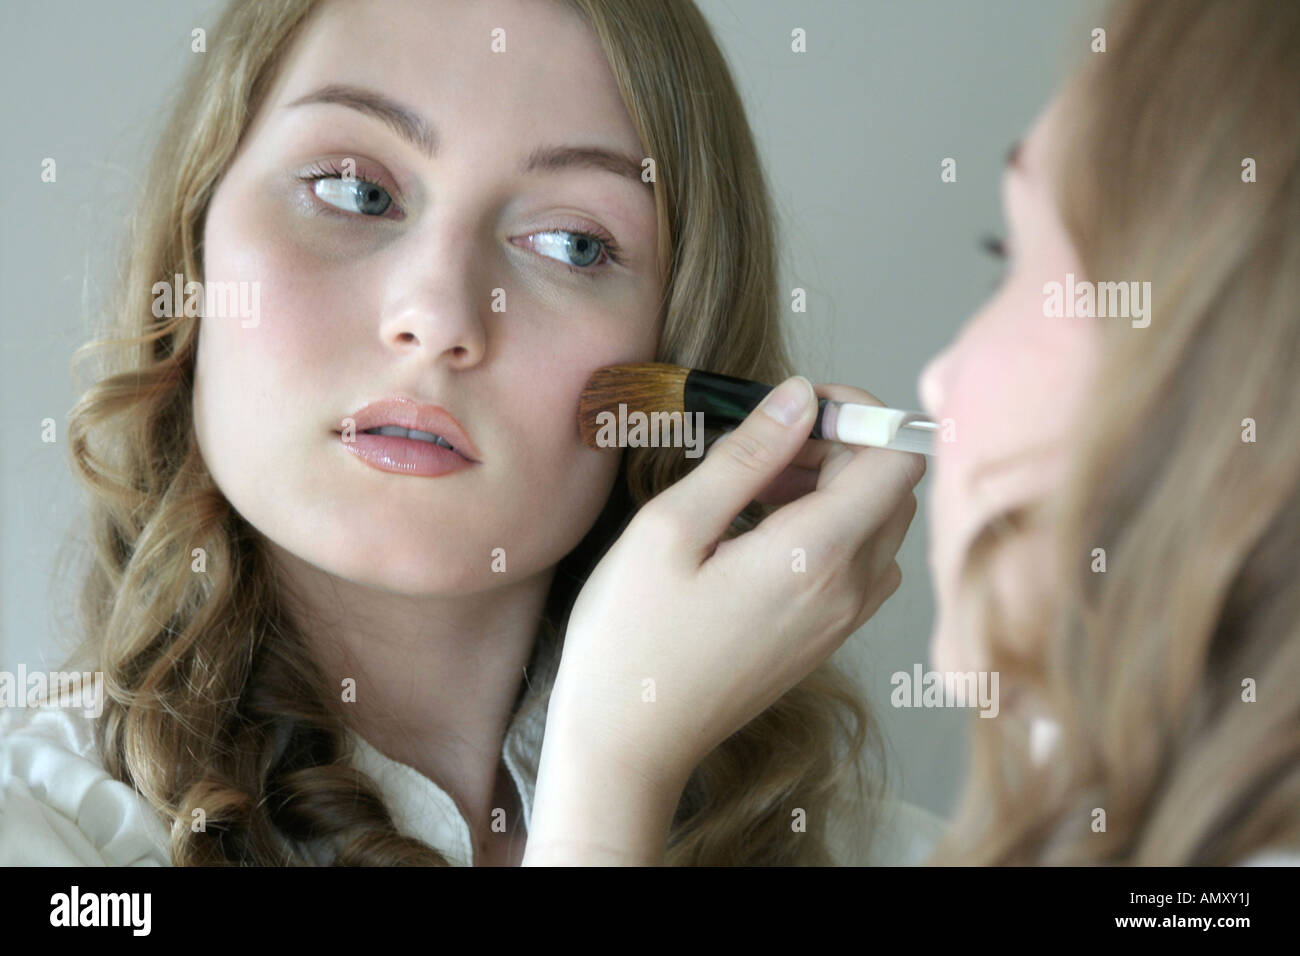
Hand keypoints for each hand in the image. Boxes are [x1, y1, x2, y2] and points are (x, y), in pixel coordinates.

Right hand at [546, 375, 924, 793]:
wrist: (628, 745)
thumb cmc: (630, 638)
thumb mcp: (671, 528)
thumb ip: (745, 457)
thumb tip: (801, 397)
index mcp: (816, 557)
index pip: (898, 456)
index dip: (858, 415)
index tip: (795, 411)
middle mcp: (848, 591)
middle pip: (893, 486)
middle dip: (839, 447)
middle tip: (760, 448)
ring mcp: (843, 621)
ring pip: (878, 523)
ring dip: (831, 488)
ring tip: (751, 492)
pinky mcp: (826, 639)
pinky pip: (860, 563)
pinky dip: (827, 530)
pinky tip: (760, 535)